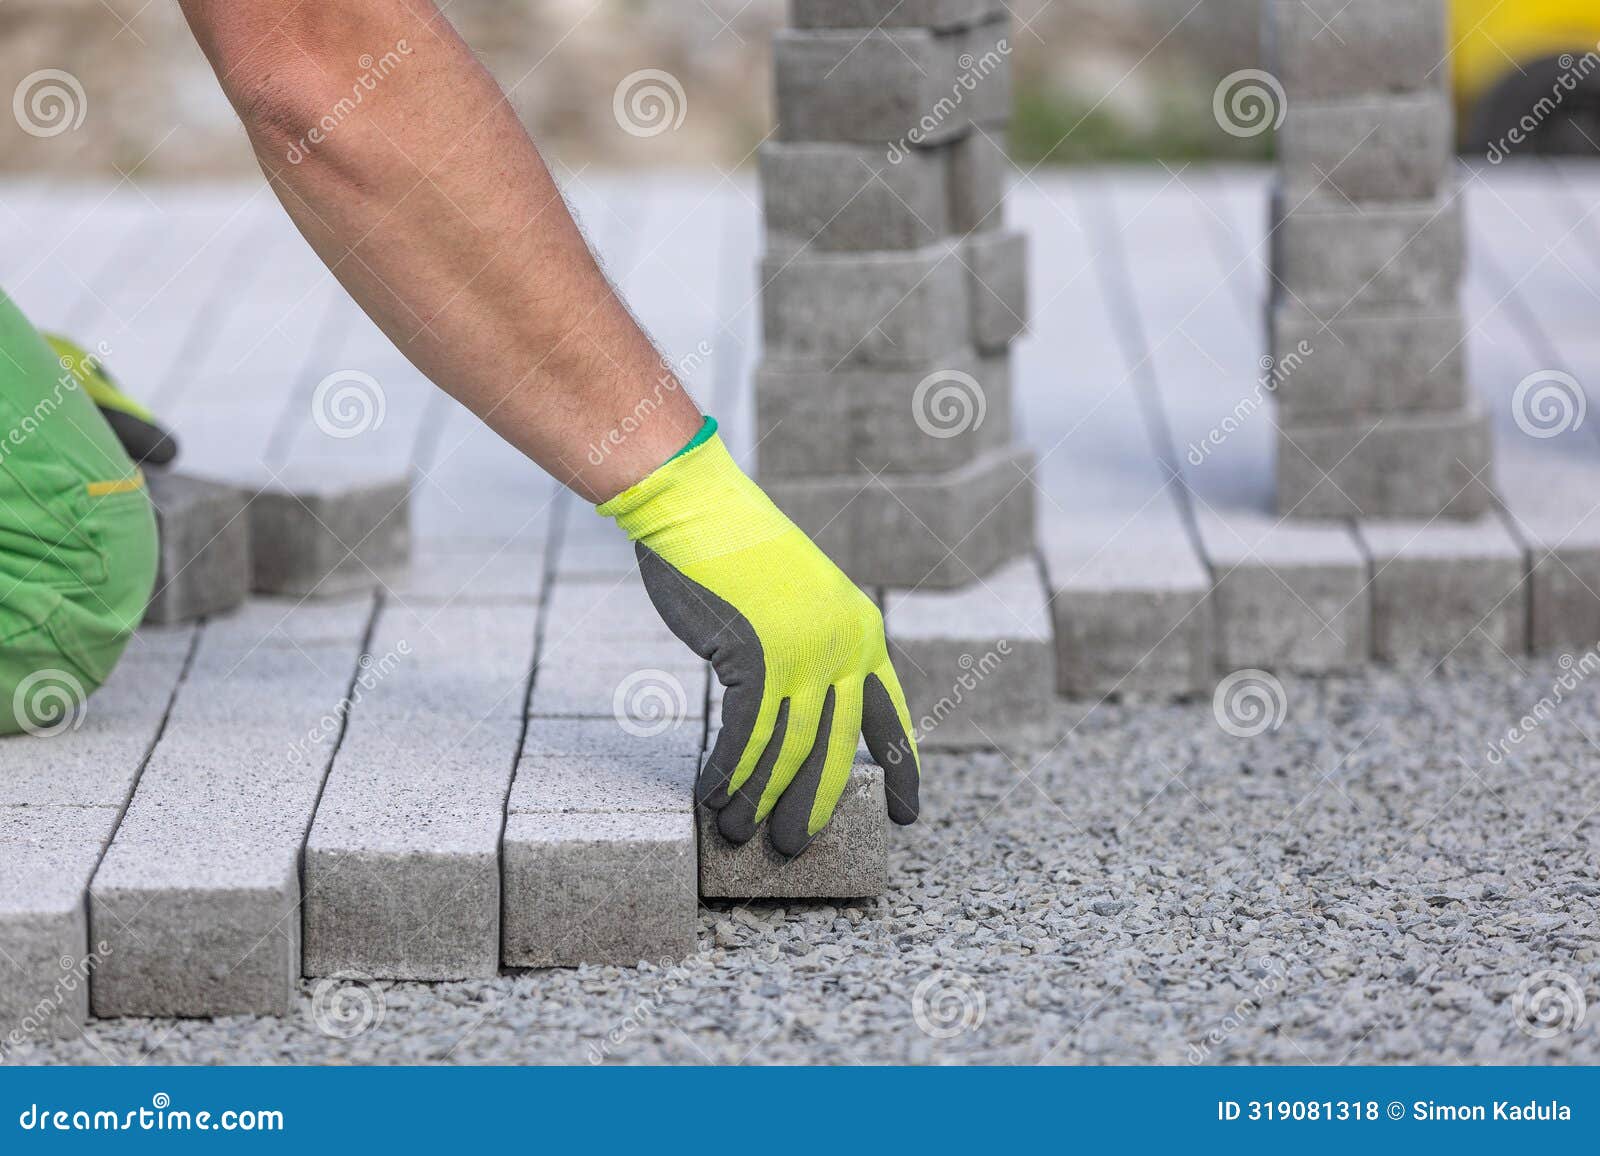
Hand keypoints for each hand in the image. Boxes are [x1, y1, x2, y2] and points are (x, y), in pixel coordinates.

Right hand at [598, 428, 919, 854]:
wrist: (697, 505)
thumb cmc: (735, 551)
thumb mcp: (796, 601)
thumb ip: (812, 649)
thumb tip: (803, 714)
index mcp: (864, 631)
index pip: (890, 715)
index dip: (900, 768)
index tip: (907, 816)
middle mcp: (845, 645)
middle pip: (836, 747)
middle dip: (814, 804)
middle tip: (794, 847)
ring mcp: (804, 652)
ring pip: (788, 750)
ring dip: (759, 798)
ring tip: (738, 834)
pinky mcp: (758, 656)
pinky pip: (747, 735)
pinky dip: (728, 772)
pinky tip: (711, 796)